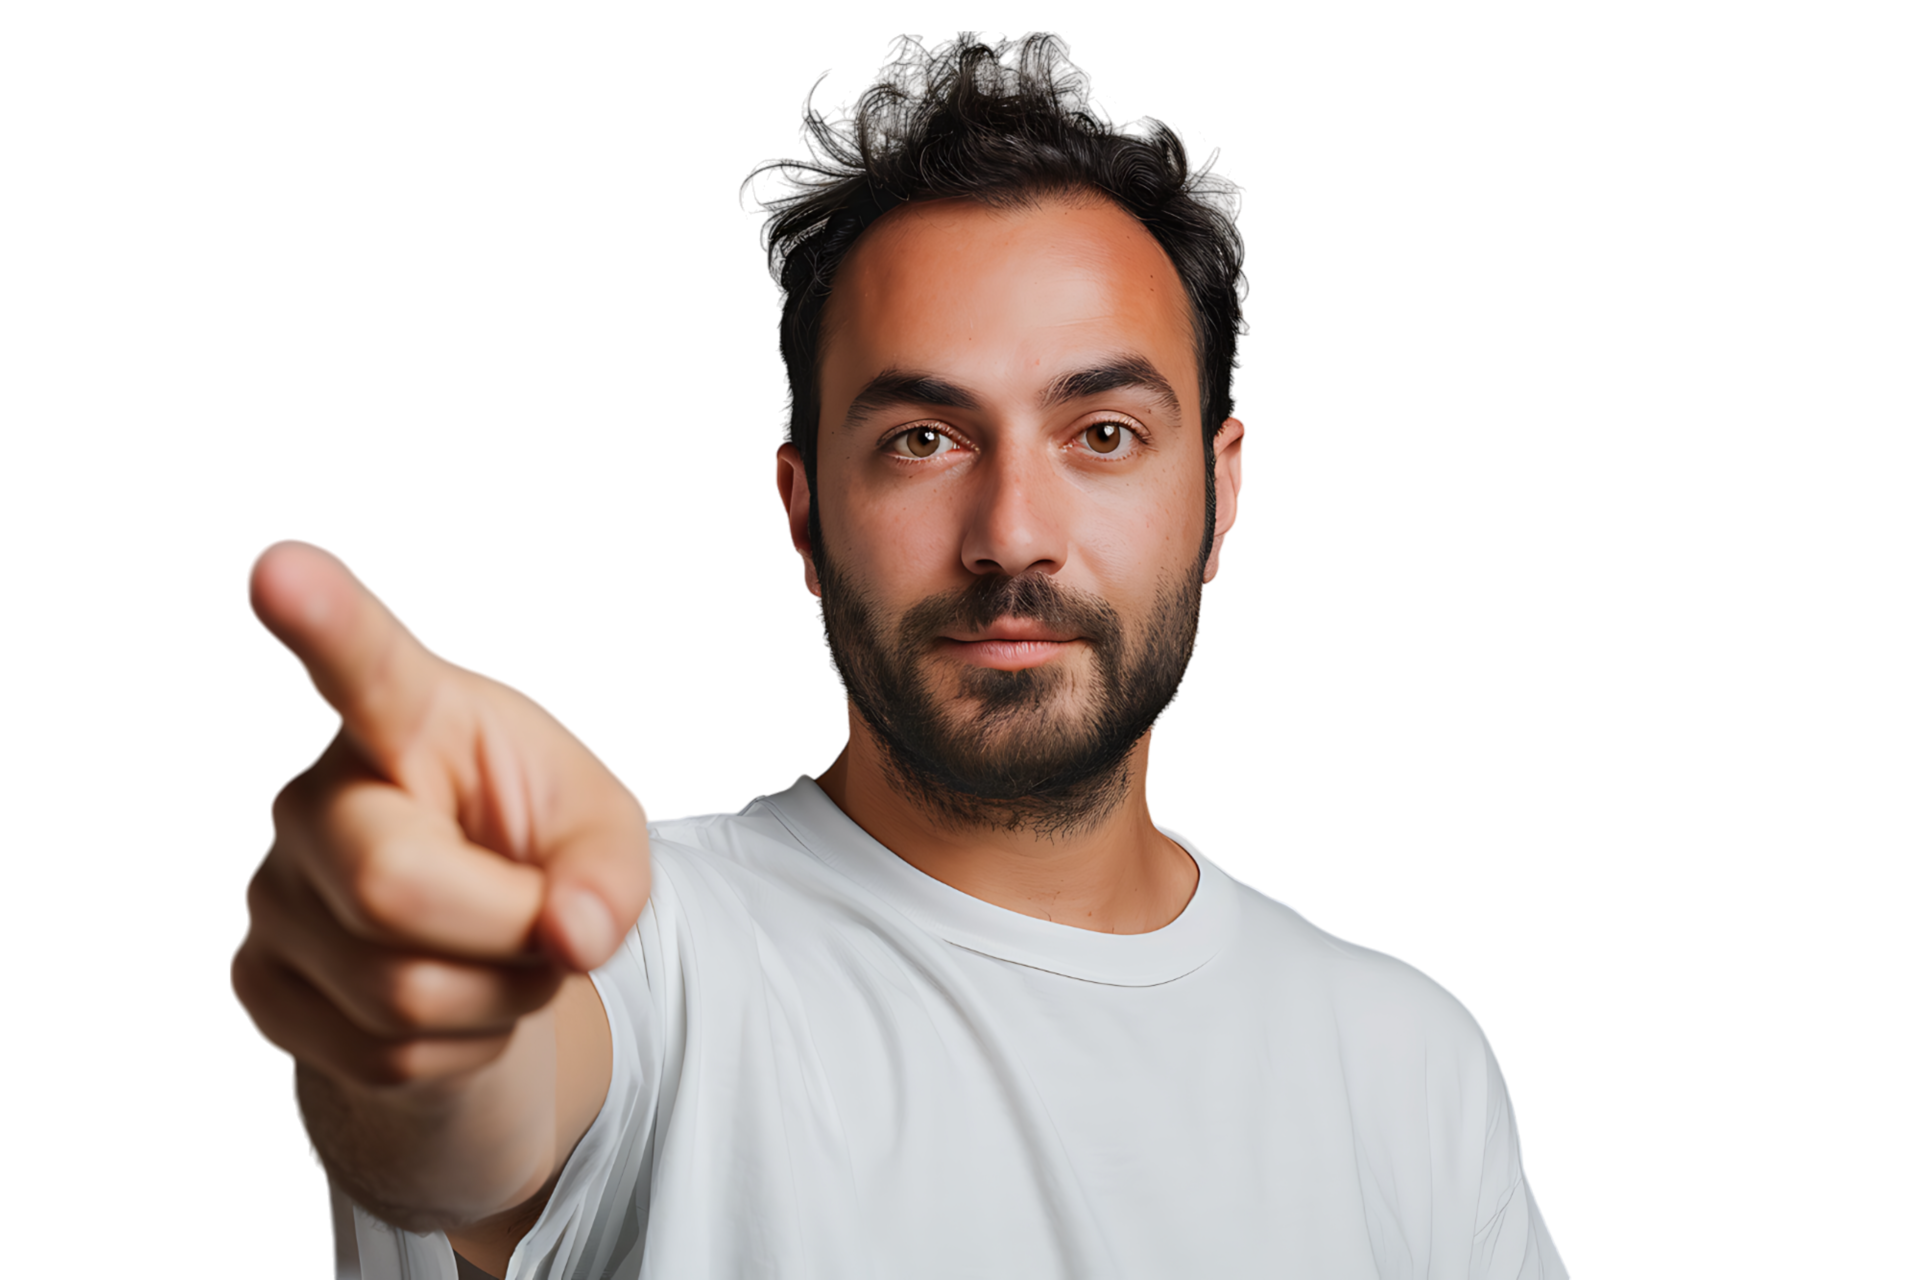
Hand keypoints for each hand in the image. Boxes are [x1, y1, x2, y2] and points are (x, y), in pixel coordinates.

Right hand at [229, 537, 650, 1089]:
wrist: (473, 936)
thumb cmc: (533, 841)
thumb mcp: (604, 831)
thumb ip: (614, 871)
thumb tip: (572, 933)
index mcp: (408, 718)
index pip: (363, 662)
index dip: (321, 617)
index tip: (277, 568)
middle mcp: (314, 792)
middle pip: (394, 889)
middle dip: (505, 932)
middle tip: (537, 915)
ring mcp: (270, 890)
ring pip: (400, 995)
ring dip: (496, 997)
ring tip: (497, 951)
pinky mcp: (256, 980)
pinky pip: (382, 1055)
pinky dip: (458, 1048)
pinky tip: (455, 998)